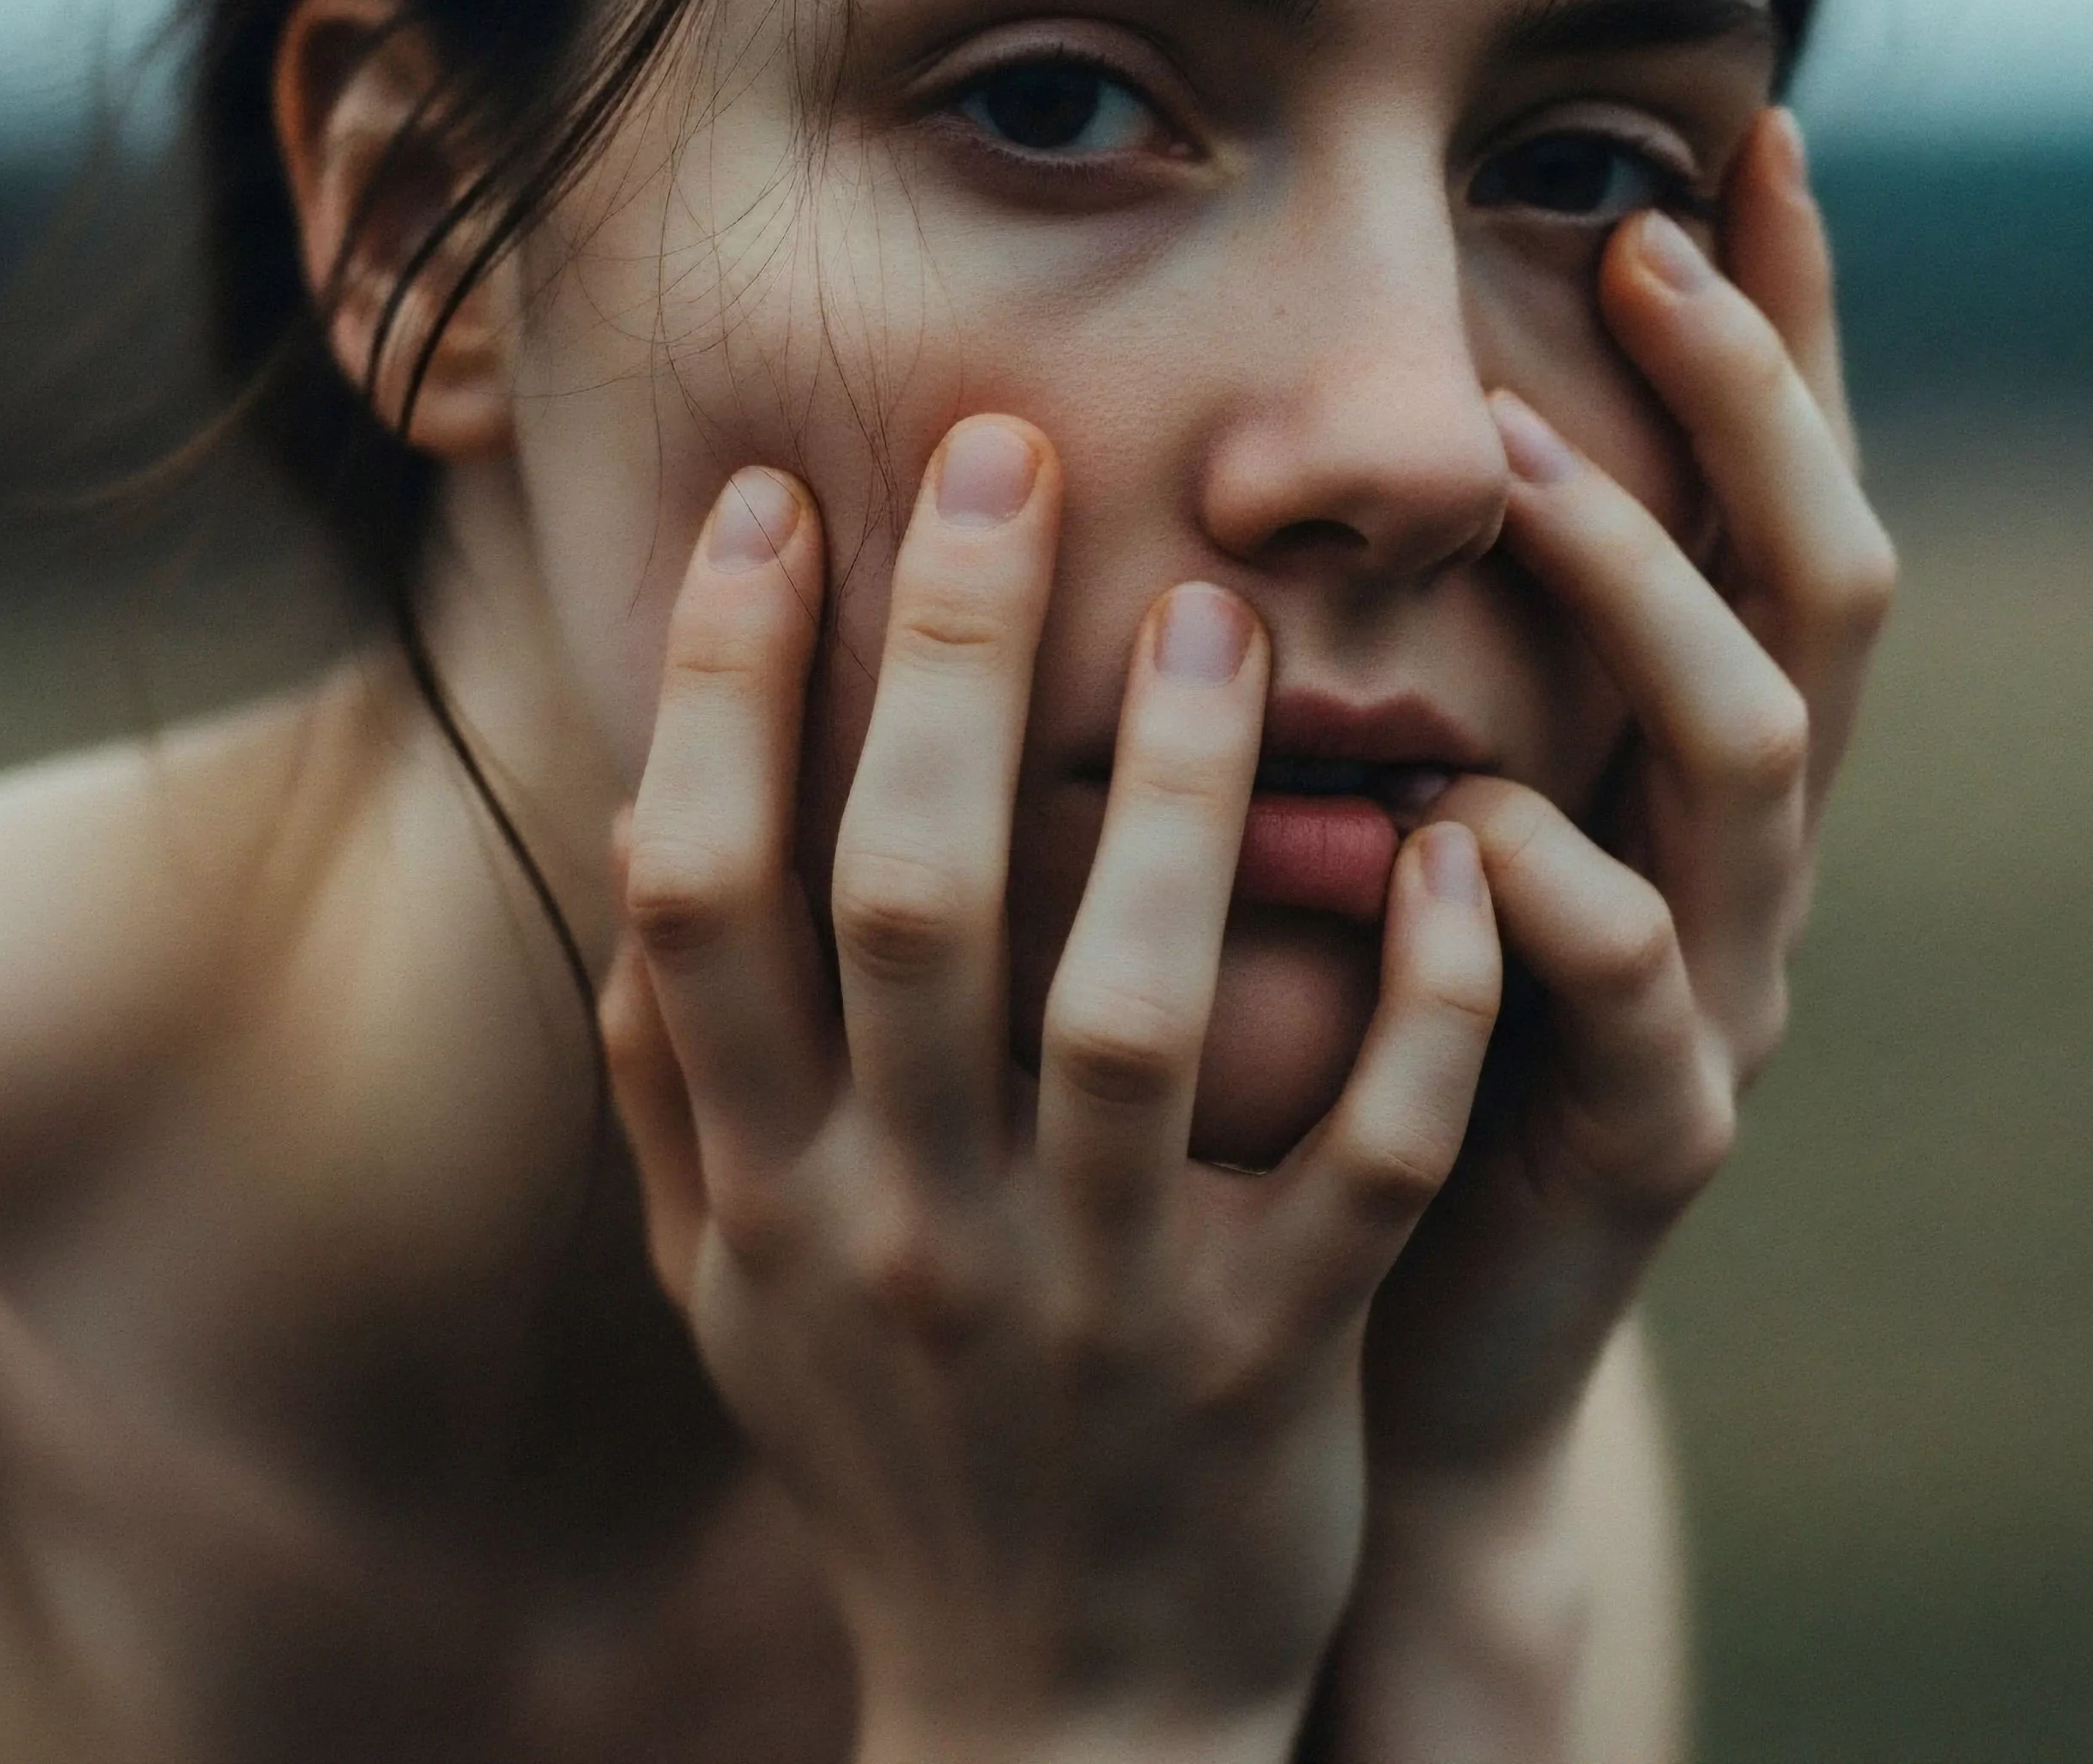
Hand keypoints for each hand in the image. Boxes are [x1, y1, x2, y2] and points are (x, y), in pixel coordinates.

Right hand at [597, 419, 1506, 1763]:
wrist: (1048, 1719)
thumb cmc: (891, 1453)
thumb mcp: (729, 1291)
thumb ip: (673, 1082)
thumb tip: (635, 839)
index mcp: (764, 1191)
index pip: (703, 894)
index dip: (730, 686)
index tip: (781, 499)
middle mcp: (906, 1232)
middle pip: (908, 901)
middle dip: (953, 665)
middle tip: (1009, 454)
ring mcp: (1096, 1302)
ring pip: (1134, 1008)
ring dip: (1180, 800)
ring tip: (1220, 618)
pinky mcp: (1272, 1364)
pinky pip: (1362, 1158)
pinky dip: (1421, 1005)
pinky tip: (1457, 858)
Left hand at [1329, 109, 1894, 1751]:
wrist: (1387, 1369)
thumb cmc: (1373, 1068)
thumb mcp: (1405, 833)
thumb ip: (1408, 664)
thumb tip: (1319, 424)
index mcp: (1685, 770)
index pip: (1767, 506)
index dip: (1781, 332)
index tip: (1746, 143)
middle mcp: (1739, 860)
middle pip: (1816, 588)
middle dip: (1749, 404)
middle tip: (1651, 236)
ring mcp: (1717, 996)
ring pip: (1745, 756)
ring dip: (1639, 593)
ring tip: (1508, 470)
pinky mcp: (1650, 1140)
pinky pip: (1626, 990)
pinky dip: (1546, 891)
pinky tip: (1456, 825)